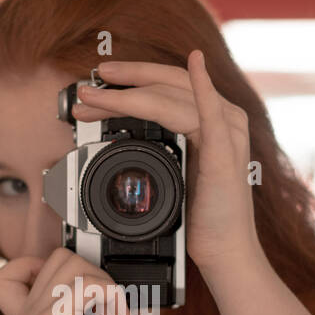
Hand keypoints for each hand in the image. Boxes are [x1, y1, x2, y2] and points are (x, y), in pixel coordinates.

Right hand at [0, 248, 154, 314]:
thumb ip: (87, 290)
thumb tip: (96, 260)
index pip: (2, 275)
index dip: (37, 264)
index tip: (73, 290)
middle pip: (57, 258)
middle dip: (95, 276)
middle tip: (109, 312)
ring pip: (71, 264)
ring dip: (106, 287)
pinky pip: (85, 285)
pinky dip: (111, 298)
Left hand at [71, 50, 266, 277]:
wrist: (225, 251)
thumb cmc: (203, 217)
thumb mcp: (175, 171)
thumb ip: (164, 145)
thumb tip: (126, 131)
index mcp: (212, 118)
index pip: (168, 86)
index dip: (130, 81)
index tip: (94, 88)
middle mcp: (224, 117)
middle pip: (168, 84)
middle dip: (122, 83)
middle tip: (86, 88)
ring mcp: (227, 132)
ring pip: (173, 99)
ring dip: (128, 93)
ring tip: (94, 97)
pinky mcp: (226, 152)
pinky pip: (211, 114)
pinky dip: (203, 87)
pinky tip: (195, 63)